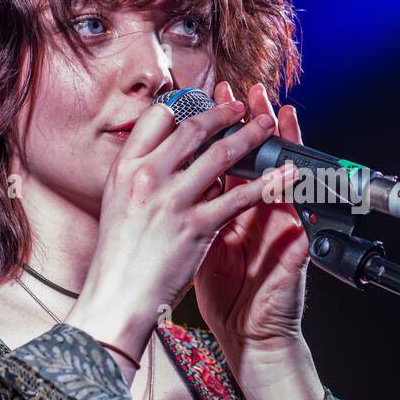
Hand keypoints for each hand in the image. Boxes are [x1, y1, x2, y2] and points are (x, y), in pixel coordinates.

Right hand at [65, 94, 286, 373]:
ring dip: (250, 136)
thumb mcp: (117, 203)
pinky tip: (283, 175)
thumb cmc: (119, 256)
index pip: (156, 118)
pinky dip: (266, 183)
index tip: (202, 102)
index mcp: (125, 169)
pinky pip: (239, 197)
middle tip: (241, 105)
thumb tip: (164, 154)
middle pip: (192, 129)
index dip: (183, 106)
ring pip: (220, 155)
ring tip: (266, 126)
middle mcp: (147, 178)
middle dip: (223, 113)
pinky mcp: (196, 227)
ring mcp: (172, 201)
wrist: (116, 297)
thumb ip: (140, 175)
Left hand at [194, 81, 311, 371]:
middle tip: (250, 93)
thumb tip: (169, 176)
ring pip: (289, 178)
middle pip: (264, 159)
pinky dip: (298, 196)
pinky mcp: (298, 250)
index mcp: (239, 209)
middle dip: (256, 124)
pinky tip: (295, 174)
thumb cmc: (227, 293)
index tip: (213, 97)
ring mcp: (283, 229)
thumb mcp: (203, 243)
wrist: (249, 334)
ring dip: (287, 147)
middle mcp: (263, 213)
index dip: (225, 128)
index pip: (235, 158)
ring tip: (281, 117)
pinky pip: (302, 219)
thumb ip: (196, 209)